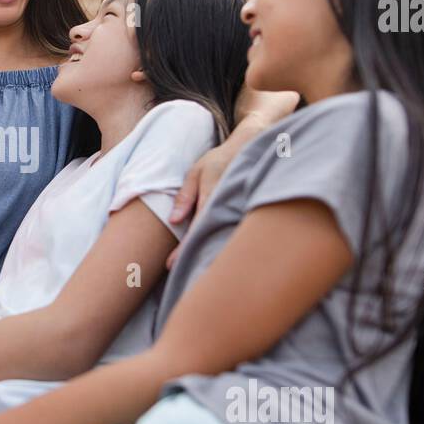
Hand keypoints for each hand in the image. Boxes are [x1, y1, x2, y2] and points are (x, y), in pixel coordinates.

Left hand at [166, 89, 298, 268]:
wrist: (252, 147)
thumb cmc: (218, 160)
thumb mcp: (197, 171)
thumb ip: (185, 195)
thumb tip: (173, 220)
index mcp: (213, 193)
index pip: (197, 226)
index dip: (184, 247)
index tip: (171, 264)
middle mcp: (228, 204)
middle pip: (211, 237)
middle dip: (197, 258)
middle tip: (180, 276)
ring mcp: (240, 209)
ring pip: (225, 238)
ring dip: (212, 256)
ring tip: (198, 276)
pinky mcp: (246, 213)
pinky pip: (234, 233)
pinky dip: (224, 247)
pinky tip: (216, 261)